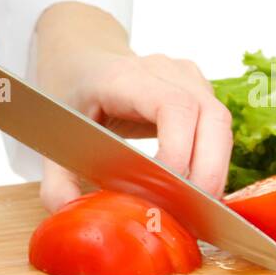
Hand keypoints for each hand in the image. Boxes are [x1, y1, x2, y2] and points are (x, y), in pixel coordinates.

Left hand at [34, 4, 232, 211]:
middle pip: (210, 116)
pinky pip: (218, 129)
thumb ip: (56, 180)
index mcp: (124, 77)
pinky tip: (195, 189)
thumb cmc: (71, 95)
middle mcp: (165, 71)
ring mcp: (188, 79)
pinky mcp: (200, 92)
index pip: (172, 107)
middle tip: (191, 212)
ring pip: (221, 124)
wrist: (82, 60)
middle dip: (208, 170)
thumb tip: (68, 214)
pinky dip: (213, 161)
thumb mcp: (54, 136)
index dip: (178, 150)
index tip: (166, 191)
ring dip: (215, 169)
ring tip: (196, 207)